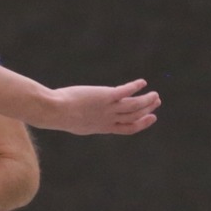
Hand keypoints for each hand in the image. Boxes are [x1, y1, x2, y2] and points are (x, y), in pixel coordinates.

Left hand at [40, 81, 158, 135]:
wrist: (53, 111)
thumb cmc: (58, 116)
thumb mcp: (77, 123)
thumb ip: (87, 121)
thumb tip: (87, 119)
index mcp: (102, 127)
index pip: (128, 128)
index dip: (142, 124)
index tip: (152, 117)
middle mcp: (108, 119)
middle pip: (135, 116)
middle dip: (147, 109)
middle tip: (156, 101)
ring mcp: (108, 108)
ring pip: (135, 105)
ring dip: (147, 100)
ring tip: (154, 93)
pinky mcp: (105, 96)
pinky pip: (125, 91)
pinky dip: (135, 87)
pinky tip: (142, 82)